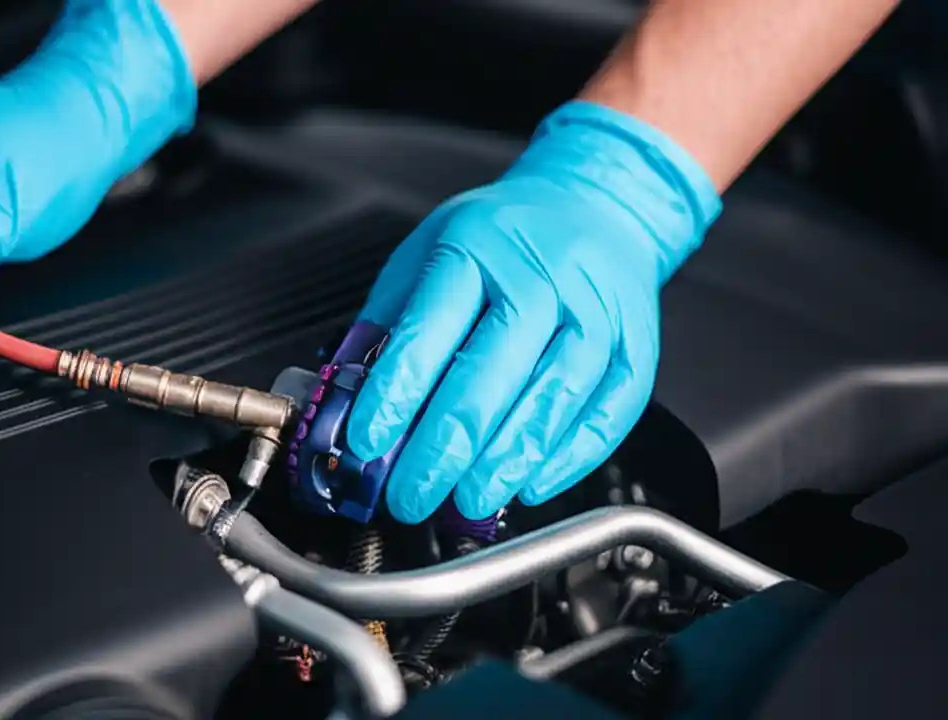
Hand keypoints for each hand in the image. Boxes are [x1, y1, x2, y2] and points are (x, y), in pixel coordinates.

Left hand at [346, 101, 722, 522]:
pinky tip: (532, 484)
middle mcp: (541, 277)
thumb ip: (388, 324)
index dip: (396, 394)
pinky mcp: (635, 345)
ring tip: (468, 502)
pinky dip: (570, 457)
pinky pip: (609, 411)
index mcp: (475, 248)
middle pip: (490, 373)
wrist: (595, 205)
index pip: (429, 330)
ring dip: (506, 461)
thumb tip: (349, 399)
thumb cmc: (501, 237)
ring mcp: (595, 311)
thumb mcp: (427, 253)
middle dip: (445, 447)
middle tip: (412, 494)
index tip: (367, 442)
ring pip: (553, 398)